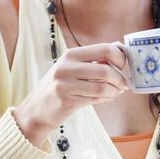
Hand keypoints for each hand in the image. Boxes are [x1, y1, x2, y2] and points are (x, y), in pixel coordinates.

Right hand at [12, 41, 132, 147]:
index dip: (119, 57)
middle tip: (123, 84)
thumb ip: (93, 60)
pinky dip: (107, 99)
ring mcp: (65, 85)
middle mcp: (66, 67)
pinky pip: (95, 99)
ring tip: (116, 92)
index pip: (104, 49)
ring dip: (114, 91)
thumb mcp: (71, 68)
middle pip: (105, 70)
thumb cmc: (58, 86)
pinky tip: (107, 97)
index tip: (122, 65)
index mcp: (70, 55)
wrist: (36, 110)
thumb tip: (119, 51)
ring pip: (102, 87)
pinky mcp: (67, 102)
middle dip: (119, 79)